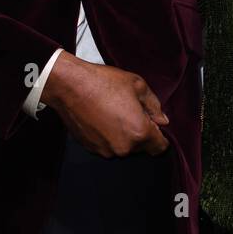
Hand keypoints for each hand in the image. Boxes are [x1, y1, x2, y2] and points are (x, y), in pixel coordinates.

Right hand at [39, 52, 169, 156]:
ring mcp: (106, 150)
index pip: (160, 147)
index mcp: (139, 132)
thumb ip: (154, 106)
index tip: (153, 124)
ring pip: (124, 147)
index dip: (160, 135)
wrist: (70, 85)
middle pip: (142, 148)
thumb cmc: (103, 82)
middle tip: (130, 112)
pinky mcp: (92, 148)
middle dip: (140, 133)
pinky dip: (108, 136)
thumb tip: (162, 120)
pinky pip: (108, 146)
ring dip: (124, 135)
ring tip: (113, 113)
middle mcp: (124, 147)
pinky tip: (102, 119)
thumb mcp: (137, 85)